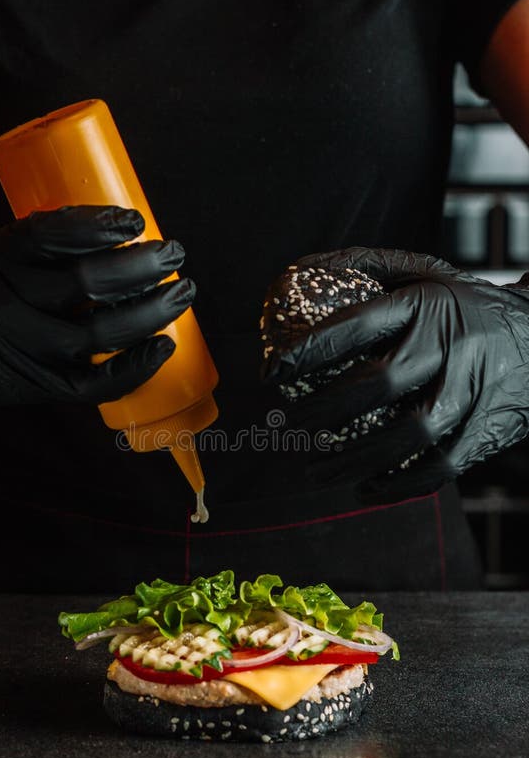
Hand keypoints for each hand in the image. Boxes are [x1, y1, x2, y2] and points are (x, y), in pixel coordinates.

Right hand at [0, 205, 192, 427]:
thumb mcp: (3, 254)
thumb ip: (53, 243)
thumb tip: (129, 229)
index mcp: (1, 259)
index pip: (50, 235)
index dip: (98, 227)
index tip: (136, 221)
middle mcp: (12, 304)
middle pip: (85, 283)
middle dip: (141, 267)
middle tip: (174, 254)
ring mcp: (31, 350)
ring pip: (99, 333)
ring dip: (151, 312)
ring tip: (181, 292)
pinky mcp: (47, 386)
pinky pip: (97, 383)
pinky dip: (136, 367)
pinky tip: (165, 346)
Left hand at [262, 247, 528, 501]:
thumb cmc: (467, 307)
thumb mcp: (427, 273)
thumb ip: (372, 269)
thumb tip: (306, 268)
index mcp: (425, 306)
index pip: (355, 327)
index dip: (307, 352)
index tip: (271, 373)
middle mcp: (448, 346)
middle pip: (379, 384)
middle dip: (324, 410)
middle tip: (293, 424)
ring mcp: (471, 391)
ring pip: (410, 434)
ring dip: (355, 459)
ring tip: (315, 470)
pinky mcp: (487, 429)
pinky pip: (440, 466)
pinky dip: (399, 485)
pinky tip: (365, 489)